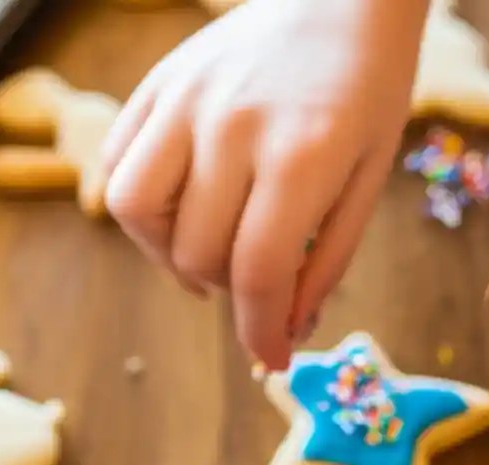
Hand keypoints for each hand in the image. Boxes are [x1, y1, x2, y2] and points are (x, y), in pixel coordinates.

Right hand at [103, 0, 426, 368]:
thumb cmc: (368, 88)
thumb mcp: (370, 177)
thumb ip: (326, 259)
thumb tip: (284, 331)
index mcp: (301, 152)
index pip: (258, 272)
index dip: (261, 331)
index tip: (271, 356)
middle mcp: (230, 126)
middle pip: (197, 252)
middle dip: (228, 289)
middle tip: (257, 276)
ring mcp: (184, 100)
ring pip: (134, 212)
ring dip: (167, 251)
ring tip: (206, 244)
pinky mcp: (156, 85)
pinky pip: (118, 163)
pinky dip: (139, 205)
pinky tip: (179, 206)